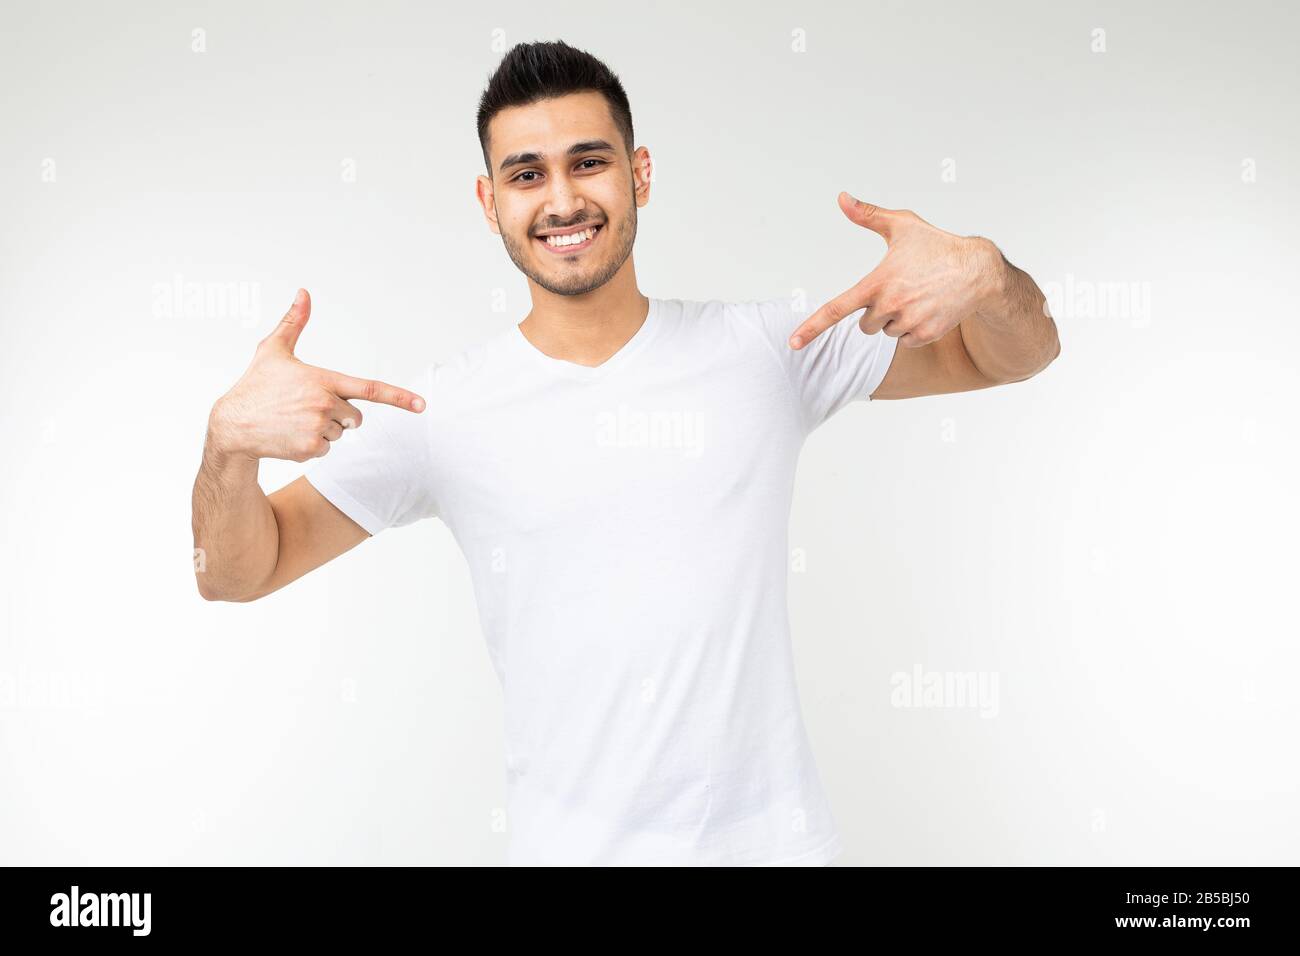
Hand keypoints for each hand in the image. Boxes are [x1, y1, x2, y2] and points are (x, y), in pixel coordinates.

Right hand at [207, 289, 425, 462]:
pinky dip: (311, 445)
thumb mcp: (273, 350)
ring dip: (324, 430)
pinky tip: (290, 435)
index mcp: (322, 380)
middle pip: (356, 417)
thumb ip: (294, 323)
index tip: (422, 405)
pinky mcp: (309, 450)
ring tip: (294, 421)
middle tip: (307, 408)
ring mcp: (317, 428)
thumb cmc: (256, 385)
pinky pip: (326, 449)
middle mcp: (324, 404)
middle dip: (340, 415)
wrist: (232, 425)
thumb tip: (304, 293)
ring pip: (340, 433)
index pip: (369, 388)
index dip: (399, 397)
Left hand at [790, 194, 1007, 349]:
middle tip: (899, 291)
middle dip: (876, 312)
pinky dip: (913, 330)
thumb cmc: (937, 245)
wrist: (979, 270)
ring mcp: (909, 322)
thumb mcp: (903, 225)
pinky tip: (929, 309)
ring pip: (886, 332)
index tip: (793, 342)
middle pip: (865, 325)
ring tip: (918, 297)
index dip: (812, 327)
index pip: (836, 309)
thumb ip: (868, 215)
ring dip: (896, 320)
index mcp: (877, 282)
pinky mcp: (926, 335)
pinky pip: (905, 341)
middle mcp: (890, 305)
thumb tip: (841, 198)